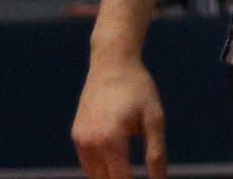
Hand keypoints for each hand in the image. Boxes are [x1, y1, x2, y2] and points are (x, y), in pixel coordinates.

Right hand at [72, 55, 167, 178]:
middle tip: (139, 177)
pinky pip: (86, 164)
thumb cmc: (138, 89)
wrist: (111, 65)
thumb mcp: (154, 119)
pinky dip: (100, 170)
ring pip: (94, 175)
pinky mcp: (76, 135)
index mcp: (110, 141)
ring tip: (128, 174)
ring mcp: (79, 140)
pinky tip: (115, 167)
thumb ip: (156, 153)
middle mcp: (89, 144)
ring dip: (110, 178)